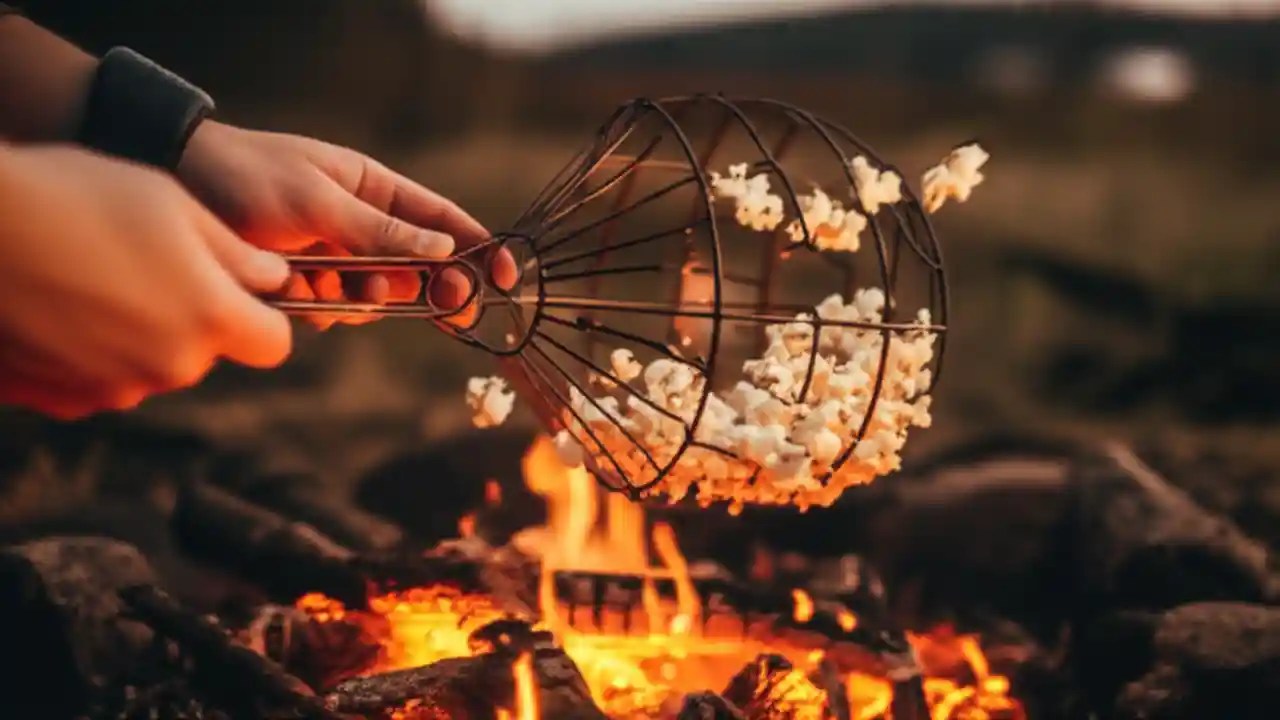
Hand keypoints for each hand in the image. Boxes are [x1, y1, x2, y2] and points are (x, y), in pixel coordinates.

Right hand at [0, 144, 291, 418]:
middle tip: (141, 263)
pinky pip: (94, 380)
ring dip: (135, 335)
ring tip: (88, 276)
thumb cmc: (76, 195)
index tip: (234, 286)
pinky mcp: (60, 399)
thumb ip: (236, 253)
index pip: (272, 342)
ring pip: (148, 367)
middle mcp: (170, 366)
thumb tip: (273, 280)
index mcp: (210, 319)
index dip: (260, 314)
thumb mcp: (173, 205)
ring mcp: (112, 389)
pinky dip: (83, 353)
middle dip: (189, 317)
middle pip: (203, 352)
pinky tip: (53, 306)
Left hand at [176, 121, 516, 328]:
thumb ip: (381, 230)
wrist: (176, 186)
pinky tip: (298, 290)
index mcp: (376, 189)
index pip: (443, 219)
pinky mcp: (308, 284)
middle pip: (424, 266)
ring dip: (370, 299)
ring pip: (382, 296)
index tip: (506, 279)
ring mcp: (337, 256)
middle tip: (453, 309)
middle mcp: (364, 224)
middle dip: (436, 287)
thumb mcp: (318, 201)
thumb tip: (444, 247)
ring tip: (336, 286)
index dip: (480, 248)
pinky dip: (327, 307)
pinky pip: (339, 310)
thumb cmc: (248, 177)